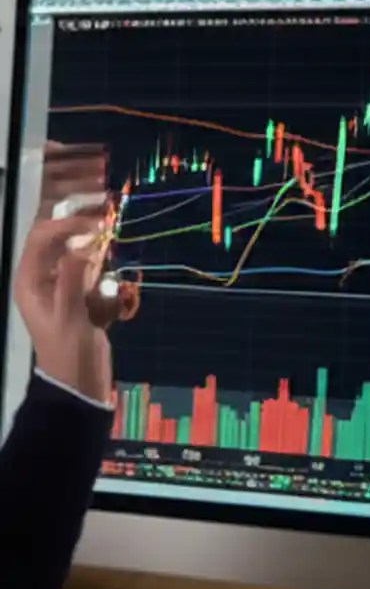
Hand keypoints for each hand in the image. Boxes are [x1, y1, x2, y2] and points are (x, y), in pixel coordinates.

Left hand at [14, 142, 114, 403]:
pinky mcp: (85, 298)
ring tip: (114, 225)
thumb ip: (74, 278)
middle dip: (78, 220)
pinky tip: (120, 272)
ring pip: (80, 252)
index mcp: (30, 281)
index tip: (95, 219)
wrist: (79, 386)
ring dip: (97, 242)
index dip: (66, 223)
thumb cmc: (68, 352)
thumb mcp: (69, 315)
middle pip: (59, 239)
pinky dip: (108, 268)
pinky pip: (97, 273)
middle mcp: (45, 278)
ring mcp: (66, 287)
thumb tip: (84, 244)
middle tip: (104, 202)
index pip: (43, 238)